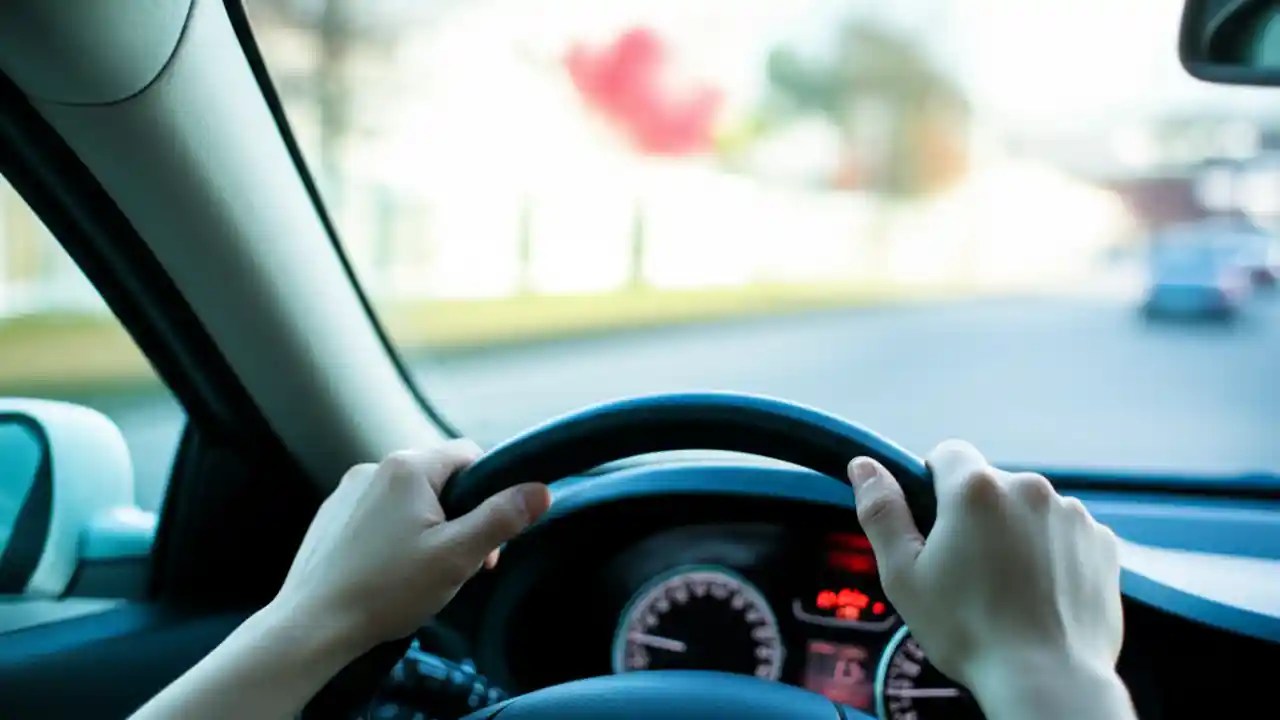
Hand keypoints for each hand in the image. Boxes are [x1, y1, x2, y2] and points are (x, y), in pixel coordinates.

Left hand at [271, 439, 551, 656]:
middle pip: (439, 480)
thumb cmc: (387, 590)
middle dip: (458, 517)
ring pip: (408, 499)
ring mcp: (347, 492)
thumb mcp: (457, 556)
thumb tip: (541, 490)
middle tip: (460, 564)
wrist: (313, 626)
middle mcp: (374, 468)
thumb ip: (501, 519)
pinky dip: (393, 536)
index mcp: (408, 467)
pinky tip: (389, 572)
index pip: (469, 455)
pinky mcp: (330, 517)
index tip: (488, 537)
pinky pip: (377, 515)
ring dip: (426, 527)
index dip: (489, 493)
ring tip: (421, 573)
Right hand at [849, 441, 1132, 719]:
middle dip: (977, 515)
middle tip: (968, 570)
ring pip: (1030, 510)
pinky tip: (1042, 593)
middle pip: (991, 485)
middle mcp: (1030, 488)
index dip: (934, 486)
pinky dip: (1053, 553)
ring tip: (1009, 588)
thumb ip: (881, 511)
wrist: (1047, 680)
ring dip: (1017, 533)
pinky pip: (1066, 534)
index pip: (948, 453)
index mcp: (976, 489)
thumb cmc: (966, 629)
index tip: (935, 528)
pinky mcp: (1104, 543)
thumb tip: (863, 464)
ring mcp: (1073, 514)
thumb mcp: (903, 574)